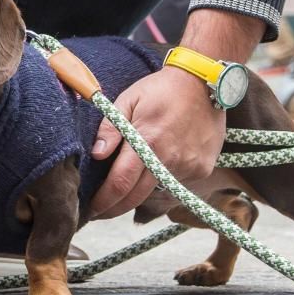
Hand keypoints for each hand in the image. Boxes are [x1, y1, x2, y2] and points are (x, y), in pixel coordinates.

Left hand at [88, 65, 225, 218]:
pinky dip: (163, 178)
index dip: (104, 201)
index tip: (90, 210)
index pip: (121, 183)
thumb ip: (111, 128)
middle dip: (115, 207)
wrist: (203, 83)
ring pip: (156, 190)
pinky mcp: (202, 169)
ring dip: (140, 191)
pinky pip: (175, 183)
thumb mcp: (128, 99)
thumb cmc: (160, 89)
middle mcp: (170, 158)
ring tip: (129, 182)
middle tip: (100, 211)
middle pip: (137, 196)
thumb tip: (97, 154)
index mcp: (147, 141)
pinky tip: (160, 162)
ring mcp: (188, 166)